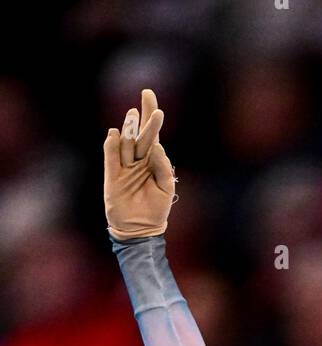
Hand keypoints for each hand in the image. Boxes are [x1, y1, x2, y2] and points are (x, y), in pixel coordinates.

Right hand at [103, 89, 176, 238]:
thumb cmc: (156, 210)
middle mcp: (137, 160)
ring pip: (126, 144)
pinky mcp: (112, 176)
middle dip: (143, 117)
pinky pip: (111, 157)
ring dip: (129, 129)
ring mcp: (124, 167)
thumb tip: (156, 146)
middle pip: (139, 134)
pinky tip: (116, 134)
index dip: (150, 113)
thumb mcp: (166, 188)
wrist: (140, 230)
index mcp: (152, 160)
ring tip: (133, 115)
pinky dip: (112, 145)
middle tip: (146, 100)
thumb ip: (163, 167)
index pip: (151, 133)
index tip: (149, 94)